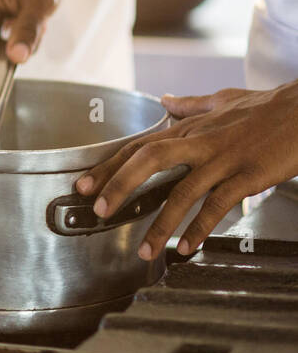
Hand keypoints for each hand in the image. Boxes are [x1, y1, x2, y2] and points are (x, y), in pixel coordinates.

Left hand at [74, 83, 297, 258]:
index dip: (109, 165)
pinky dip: (200, 228)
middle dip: (120, 184)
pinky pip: (217, 206)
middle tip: (98, 209)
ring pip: (182, 191)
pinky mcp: (247, 176)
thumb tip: (165, 100)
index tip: (83, 184)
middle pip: (149, 160)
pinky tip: (186, 248)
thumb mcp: (223, 101)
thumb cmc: (268, 108)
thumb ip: (190, 105)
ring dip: (160, 223)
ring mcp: (224, 160)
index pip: (139, 146)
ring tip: (144, 251)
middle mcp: (200, 142)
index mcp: (190, 128)